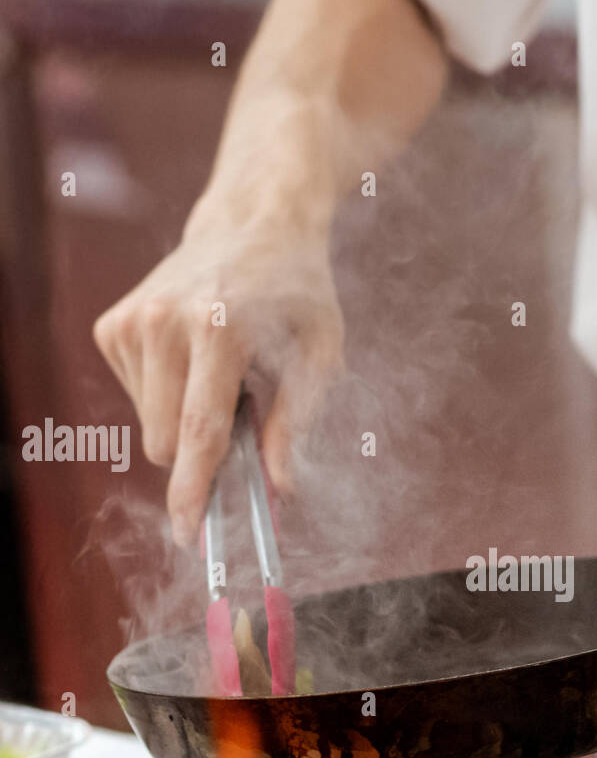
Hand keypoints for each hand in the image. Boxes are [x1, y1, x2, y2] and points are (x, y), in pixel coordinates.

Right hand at [93, 212, 343, 544]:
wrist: (252, 224)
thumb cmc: (297, 293)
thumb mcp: (322, 353)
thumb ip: (299, 422)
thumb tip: (280, 487)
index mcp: (218, 330)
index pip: (200, 432)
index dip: (194, 491)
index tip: (187, 533)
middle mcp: (163, 323)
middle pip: (168, 442)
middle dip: (202, 453)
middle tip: (242, 412)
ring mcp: (131, 322)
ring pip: (150, 428)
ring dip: (186, 421)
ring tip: (221, 372)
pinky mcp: (112, 326)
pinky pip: (137, 401)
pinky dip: (167, 397)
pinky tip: (194, 358)